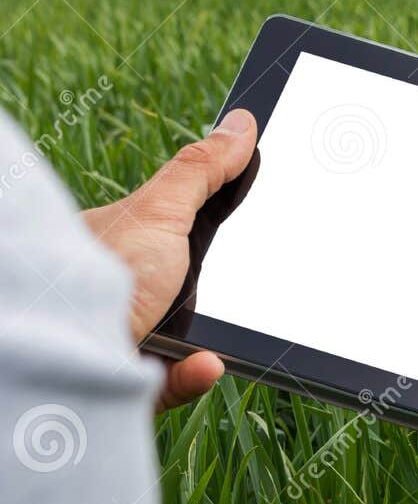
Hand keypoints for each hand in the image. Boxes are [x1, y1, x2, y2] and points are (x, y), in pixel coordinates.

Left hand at [83, 109, 257, 409]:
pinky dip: (196, 372)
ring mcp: (129, 335)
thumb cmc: (105, 271)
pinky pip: (177, 378)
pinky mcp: (136, 379)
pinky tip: (208, 362)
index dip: (218, 227)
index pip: (182, 229)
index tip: (262, 224)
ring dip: (211, 337)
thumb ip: (201, 171)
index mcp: (127, 246)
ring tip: (225, 332)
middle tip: (260, 285)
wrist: (67, 351)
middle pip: (188, 286)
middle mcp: (124, 289)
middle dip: (217, 290)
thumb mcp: (161, 211)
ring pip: (186, 336)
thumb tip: (242, 124)